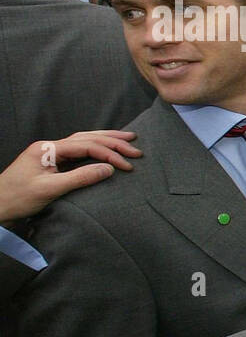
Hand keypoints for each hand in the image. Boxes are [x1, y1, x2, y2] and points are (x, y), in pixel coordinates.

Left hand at [0, 131, 140, 225]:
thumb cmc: (18, 198)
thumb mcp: (50, 189)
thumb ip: (80, 178)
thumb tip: (109, 169)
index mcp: (48, 149)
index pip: (86, 145)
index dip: (109, 153)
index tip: (128, 165)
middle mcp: (49, 146)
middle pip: (87, 137)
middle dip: (113, 141)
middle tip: (136, 146)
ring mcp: (49, 153)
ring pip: (83, 140)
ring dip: (106, 140)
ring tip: (127, 139)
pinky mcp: (50, 162)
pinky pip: (77, 149)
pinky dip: (95, 147)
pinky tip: (104, 148)